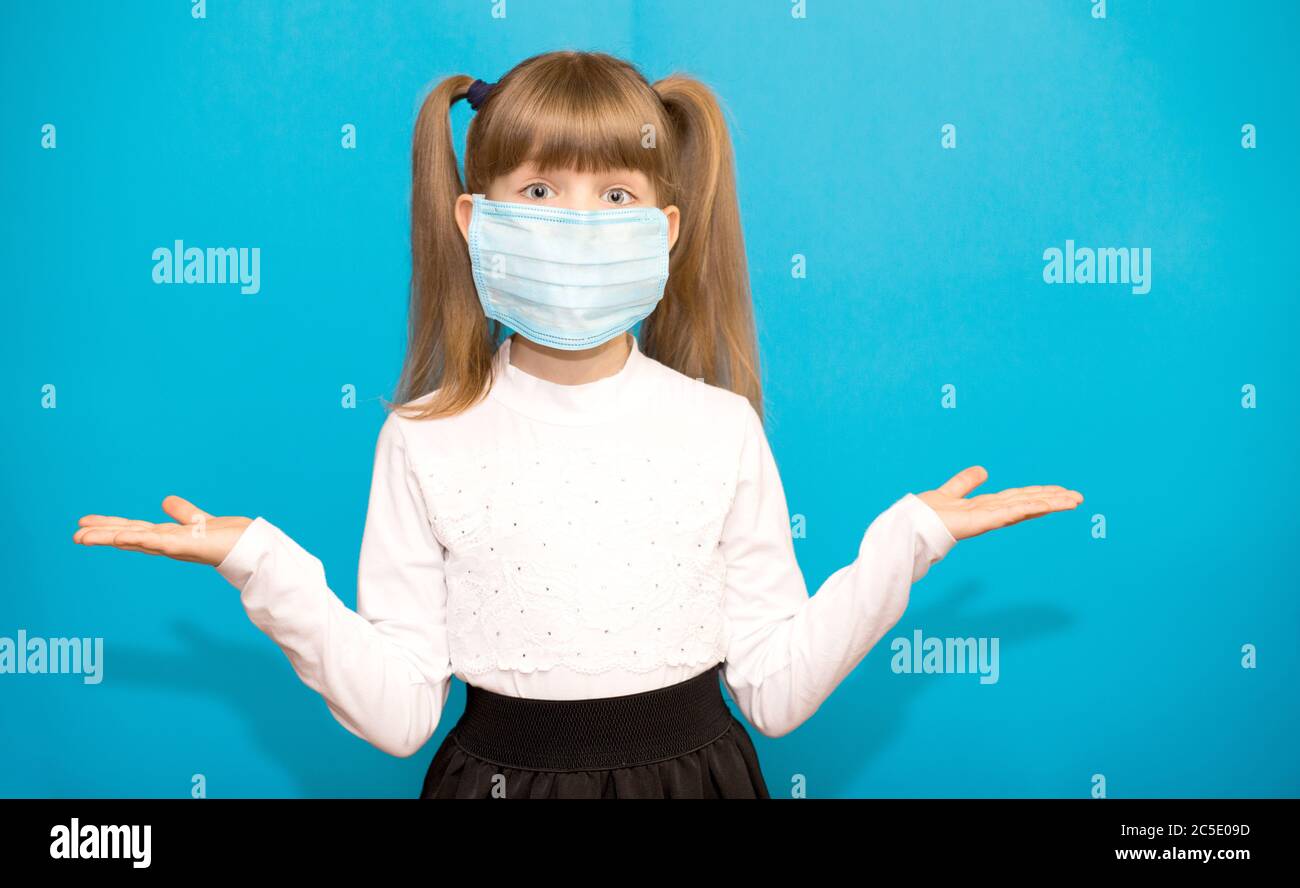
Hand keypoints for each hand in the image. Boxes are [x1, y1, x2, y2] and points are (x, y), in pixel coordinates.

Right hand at [73, 496, 251, 565]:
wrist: (250, 546)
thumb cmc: (227, 537)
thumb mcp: (198, 521)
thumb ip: (183, 513)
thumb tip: (166, 501)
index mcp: (168, 536)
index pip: (134, 530)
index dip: (110, 527)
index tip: (85, 524)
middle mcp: (168, 543)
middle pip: (130, 536)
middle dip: (102, 535)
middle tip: (74, 535)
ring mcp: (176, 546)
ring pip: (137, 540)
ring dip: (110, 538)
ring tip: (83, 537)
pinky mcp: (188, 546)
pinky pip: (159, 543)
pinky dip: (139, 540)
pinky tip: (120, 538)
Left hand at [917, 466, 1082, 541]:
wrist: (909, 527)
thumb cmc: (925, 514)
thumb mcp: (950, 491)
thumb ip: (965, 482)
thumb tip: (983, 470)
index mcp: (985, 507)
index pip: (1019, 498)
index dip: (1040, 494)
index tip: (1061, 491)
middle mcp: (990, 514)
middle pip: (1027, 503)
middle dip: (1052, 499)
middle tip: (1078, 497)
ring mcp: (986, 519)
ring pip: (1024, 507)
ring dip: (1049, 503)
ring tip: (1073, 500)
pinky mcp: (978, 523)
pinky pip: (1006, 513)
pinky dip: (1025, 508)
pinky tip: (1044, 504)